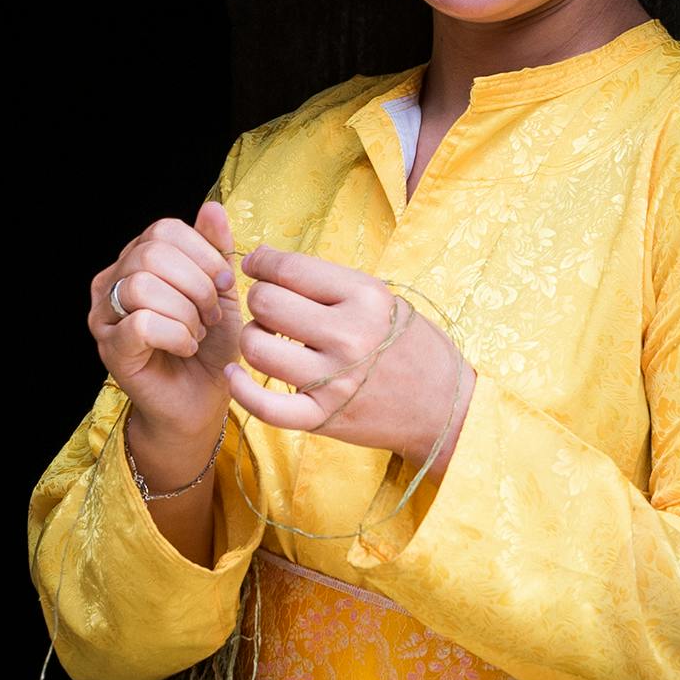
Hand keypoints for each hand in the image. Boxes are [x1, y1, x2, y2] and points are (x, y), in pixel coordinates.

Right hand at [89, 201, 242, 485]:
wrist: (200, 402)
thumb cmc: (209, 347)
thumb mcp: (221, 292)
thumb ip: (214, 250)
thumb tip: (211, 206)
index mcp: (136, 260)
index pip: (164, 230)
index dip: (203, 254)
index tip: (225, 286)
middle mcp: (111, 282)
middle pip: (152, 254)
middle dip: (196, 285)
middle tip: (211, 315)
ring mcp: (104, 316)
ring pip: (143, 286)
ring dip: (186, 312)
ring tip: (197, 333)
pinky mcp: (110, 348)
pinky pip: (141, 323)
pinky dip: (176, 334)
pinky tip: (186, 348)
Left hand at [226, 244, 475, 468]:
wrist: (444, 406)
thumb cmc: (410, 347)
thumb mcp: (383, 300)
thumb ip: (330, 284)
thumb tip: (266, 262)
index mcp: (366, 298)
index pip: (291, 269)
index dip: (262, 262)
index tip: (255, 264)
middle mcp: (348, 336)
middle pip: (267, 303)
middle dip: (258, 298)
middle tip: (268, 306)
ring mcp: (333, 380)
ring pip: (257, 347)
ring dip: (252, 338)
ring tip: (267, 338)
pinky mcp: (322, 417)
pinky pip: (263, 406)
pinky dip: (241, 388)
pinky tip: (236, 373)